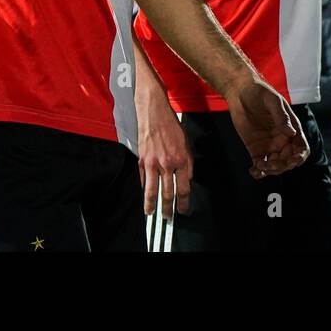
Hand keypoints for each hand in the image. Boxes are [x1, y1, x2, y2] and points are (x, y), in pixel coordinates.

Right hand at [137, 99, 191, 218]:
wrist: (154, 113)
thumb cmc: (171, 126)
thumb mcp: (187, 144)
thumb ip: (188, 164)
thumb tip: (186, 179)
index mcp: (181, 160)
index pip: (184, 188)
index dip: (184, 203)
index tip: (184, 211)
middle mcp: (167, 164)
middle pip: (168, 194)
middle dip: (168, 209)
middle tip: (169, 218)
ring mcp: (153, 163)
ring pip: (152, 191)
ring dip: (152, 206)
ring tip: (151, 214)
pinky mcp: (142, 160)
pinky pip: (143, 180)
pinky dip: (144, 189)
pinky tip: (145, 196)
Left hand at [226, 78, 308, 177]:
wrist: (240, 91)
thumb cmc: (259, 92)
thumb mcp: (272, 101)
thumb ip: (281, 116)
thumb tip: (291, 133)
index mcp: (292, 128)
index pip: (301, 148)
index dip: (299, 157)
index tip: (292, 161)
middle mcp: (283, 140)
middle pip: (288, 161)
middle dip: (282, 166)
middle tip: (271, 165)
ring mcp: (269, 145)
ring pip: (275, 166)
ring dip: (270, 170)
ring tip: (259, 166)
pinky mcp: (256, 149)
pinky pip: (260, 165)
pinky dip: (258, 172)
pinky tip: (253, 171)